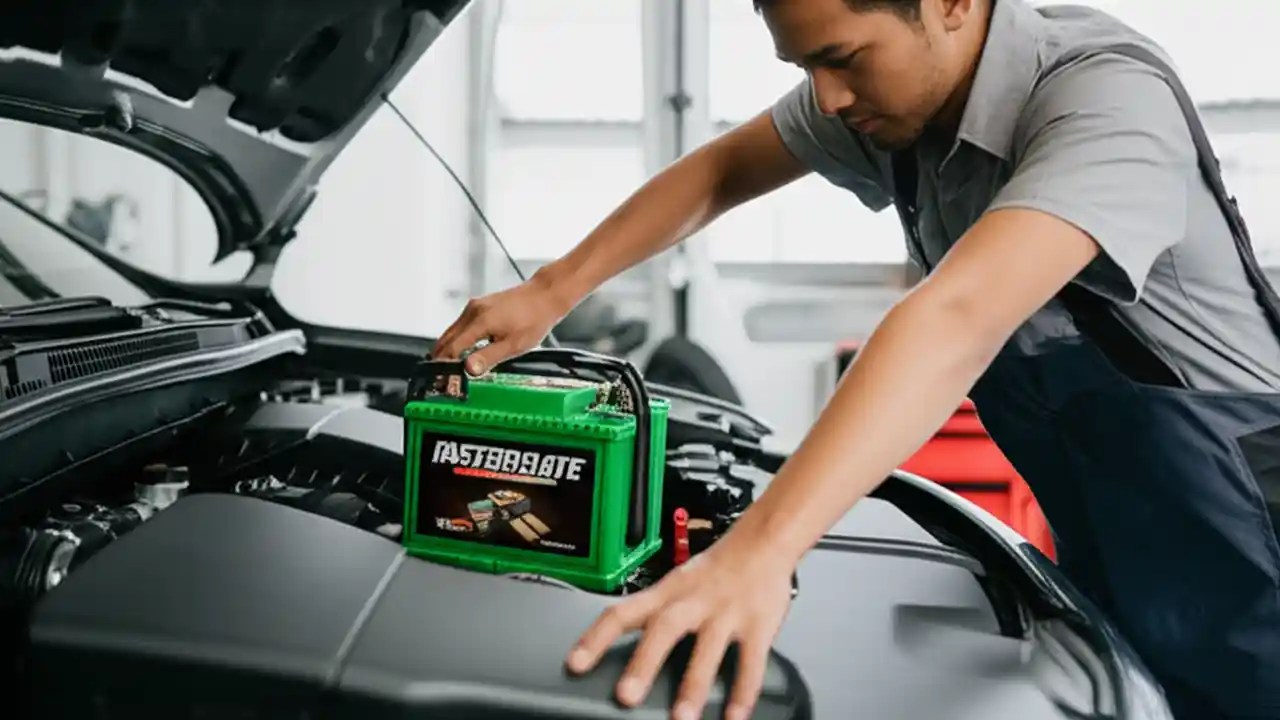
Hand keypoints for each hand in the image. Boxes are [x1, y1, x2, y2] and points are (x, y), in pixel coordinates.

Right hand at [431, 273, 572, 374]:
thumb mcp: (514, 345)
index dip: (444, 366)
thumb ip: (488, 357)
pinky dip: (457, 339)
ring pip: (451, 332)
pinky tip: (463, 351)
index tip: (443, 380)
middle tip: (443, 378)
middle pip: (446, 339)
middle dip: (442, 359)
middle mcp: (472, 312)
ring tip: (451, 368)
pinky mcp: (478, 306)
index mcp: (479, 322)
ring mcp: (474, 307)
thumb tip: (468, 369)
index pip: (451, 348)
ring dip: (448, 350)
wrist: (544, 295)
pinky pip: (460, 325)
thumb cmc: (534, 319)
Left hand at [565, 537, 795, 719]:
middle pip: (663, 629)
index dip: (596, 638)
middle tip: (626, 696)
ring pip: (706, 650)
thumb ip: (654, 614)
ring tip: (682, 718)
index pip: (622, 612)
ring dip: (693, 685)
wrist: (763, 541)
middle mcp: (692, 602)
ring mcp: (726, 613)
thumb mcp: (677, 583)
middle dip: (644, 663)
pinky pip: (750, 661)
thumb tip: (620, 648)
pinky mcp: (758, 625)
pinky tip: (734, 715)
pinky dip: (743, 690)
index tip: (575, 664)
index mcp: (666, 593)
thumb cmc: (715, 569)